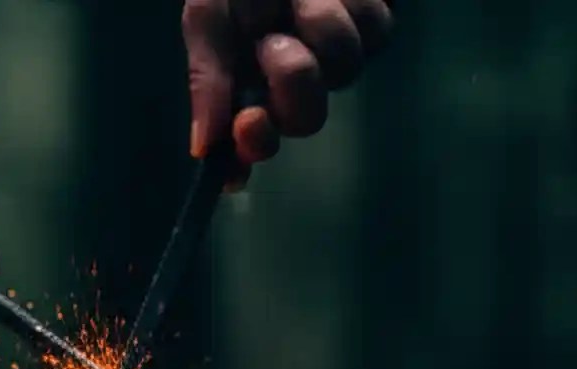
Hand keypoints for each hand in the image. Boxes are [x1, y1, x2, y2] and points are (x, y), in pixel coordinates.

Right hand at [182, 0, 393, 182]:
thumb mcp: (209, 12)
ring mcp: (336, 56)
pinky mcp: (374, 26)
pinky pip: (375, 34)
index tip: (248, 124)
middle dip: (293, 83)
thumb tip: (201, 146)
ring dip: (319, 27)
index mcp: (247, 84)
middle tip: (273, 43)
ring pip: (344, 70)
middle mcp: (291, 79)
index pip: (253, 140)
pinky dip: (351, 4)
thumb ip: (205, 75)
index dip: (253, 145)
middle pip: (305, 118)